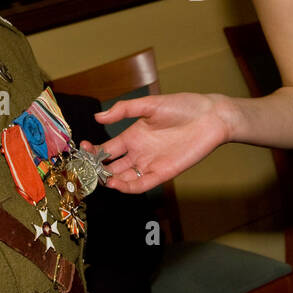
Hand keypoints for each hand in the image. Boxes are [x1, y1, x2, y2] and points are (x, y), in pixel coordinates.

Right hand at [84, 93, 230, 192]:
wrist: (210, 117)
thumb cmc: (182, 107)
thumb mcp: (150, 105)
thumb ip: (124, 110)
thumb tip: (98, 116)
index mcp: (133, 136)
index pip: (107, 149)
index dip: (93, 152)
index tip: (82, 150)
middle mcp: (139, 152)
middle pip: (112, 166)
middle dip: (98, 170)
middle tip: (86, 171)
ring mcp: (150, 164)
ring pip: (125, 178)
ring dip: (111, 181)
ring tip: (101, 179)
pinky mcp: (164, 173)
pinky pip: (143, 184)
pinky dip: (129, 187)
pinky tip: (117, 184)